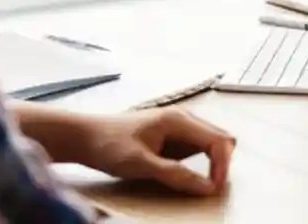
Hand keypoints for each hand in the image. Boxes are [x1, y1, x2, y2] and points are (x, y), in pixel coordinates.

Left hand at [69, 108, 234, 195]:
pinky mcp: (172, 135)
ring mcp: (178, 126)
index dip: (222, 166)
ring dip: (214, 163)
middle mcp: (183, 118)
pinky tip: (188, 176)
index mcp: (178, 120)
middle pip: (221, 138)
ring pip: (212, 142)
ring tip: (204, 185)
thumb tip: (207, 187)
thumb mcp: (141, 164)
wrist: (85, 136)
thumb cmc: (109, 145)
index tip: (213, 189)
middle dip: (222, 164)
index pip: (218, 140)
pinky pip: (197, 147)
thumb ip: (175, 174)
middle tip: (212, 188)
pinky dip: (202, 163)